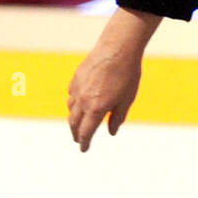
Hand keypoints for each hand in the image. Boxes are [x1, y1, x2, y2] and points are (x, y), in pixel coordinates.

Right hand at [67, 7, 159, 150]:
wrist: (118, 48)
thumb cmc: (126, 75)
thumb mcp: (126, 100)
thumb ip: (117, 118)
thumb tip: (111, 132)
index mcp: (96, 109)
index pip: (85, 132)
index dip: (84, 143)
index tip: (84, 149)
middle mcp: (83, 100)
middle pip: (74, 123)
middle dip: (76, 133)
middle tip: (78, 139)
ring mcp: (77, 88)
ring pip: (70, 108)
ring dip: (74, 118)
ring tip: (79, 122)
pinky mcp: (76, 77)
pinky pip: (71, 94)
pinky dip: (73, 102)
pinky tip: (79, 101)